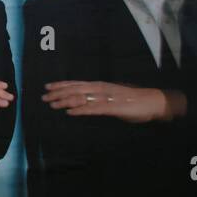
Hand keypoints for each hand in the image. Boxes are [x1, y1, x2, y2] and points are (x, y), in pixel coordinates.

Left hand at [42, 81, 185, 122]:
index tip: (48, 86)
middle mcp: (102, 89)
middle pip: (76, 89)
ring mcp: (107, 98)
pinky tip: (70, 113)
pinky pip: (94, 109)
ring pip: (82, 98)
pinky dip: (80, 110)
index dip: (61, 85)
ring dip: (65, 102)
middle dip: (58, 93)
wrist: (153, 102)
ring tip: (52, 105)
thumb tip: (84, 101)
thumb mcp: (112, 97)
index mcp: (101, 86)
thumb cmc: (133, 100)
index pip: (77, 84)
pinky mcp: (113, 108)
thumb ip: (99, 98)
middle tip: (44, 97)